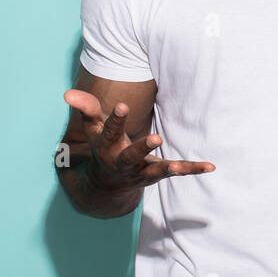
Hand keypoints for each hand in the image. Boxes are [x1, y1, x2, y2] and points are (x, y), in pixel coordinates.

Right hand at [62, 89, 215, 189]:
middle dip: (142, 147)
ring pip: (155, 170)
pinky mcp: (158, 174)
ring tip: (178, 166)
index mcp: (107, 147)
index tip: (122, 105)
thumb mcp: (93, 127)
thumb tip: (67, 93)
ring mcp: (142, 170)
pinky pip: (178, 172)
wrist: (108, 183)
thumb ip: (86, 108)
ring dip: (168, 168)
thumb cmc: (102, 146)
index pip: (109, 132)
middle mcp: (123, 162)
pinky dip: (194, 169)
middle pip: (131, 156)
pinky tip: (210, 167)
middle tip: (157, 138)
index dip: (115, 119)